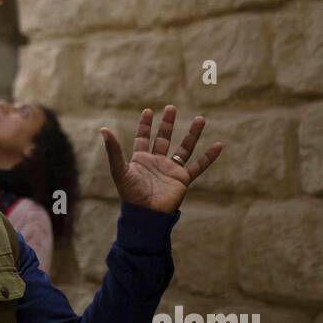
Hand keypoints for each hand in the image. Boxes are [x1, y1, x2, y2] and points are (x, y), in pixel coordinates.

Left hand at [99, 105, 221, 213]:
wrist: (146, 214)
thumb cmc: (130, 194)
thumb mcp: (120, 170)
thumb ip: (113, 150)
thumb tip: (103, 129)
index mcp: (141, 160)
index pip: (143, 138)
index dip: (145, 125)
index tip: (148, 111)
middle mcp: (157, 162)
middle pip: (163, 138)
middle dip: (167, 124)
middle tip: (171, 107)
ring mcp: (171, 170)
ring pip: (184, 148)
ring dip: (193, 134)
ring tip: (201, 119)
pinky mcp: (183, 179)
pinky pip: (198, 166)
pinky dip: (209, 157)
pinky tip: (218, 145)